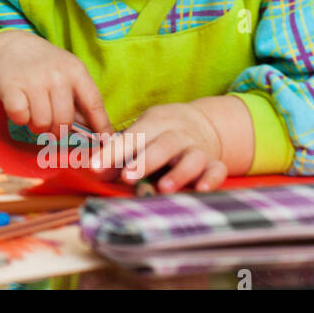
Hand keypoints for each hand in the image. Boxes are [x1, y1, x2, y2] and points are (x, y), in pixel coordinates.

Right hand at [0, 30, 112, 137]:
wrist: (12, 45)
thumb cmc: (44, 65)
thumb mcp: (66, 72)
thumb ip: (78, 99)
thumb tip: (94, 132)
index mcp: (75, 71)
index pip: (94, 104)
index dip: (101, 126)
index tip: (105, 141)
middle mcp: (56, 75)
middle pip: (64, 121)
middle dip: (58, 131)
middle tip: (51, 126)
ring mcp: (33, 80)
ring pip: (42, 123)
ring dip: (37, 126)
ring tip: (34, 115)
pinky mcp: (10, 85)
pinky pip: (20, 117)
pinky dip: (20, 119)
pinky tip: (21, 108)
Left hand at [89, 102, 225, 192]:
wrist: (203, 123)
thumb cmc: (161, 134)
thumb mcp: (141, 135)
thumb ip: (120, 155)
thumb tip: (96, 173)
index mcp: (155, 123)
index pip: (133, 136)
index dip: (114, 152)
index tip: (96, 167)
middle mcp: (178, 134)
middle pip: (164, 144)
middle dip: (145, 161)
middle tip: (128, 176)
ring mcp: (198, 148)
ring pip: (191, 158)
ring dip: (178, 173)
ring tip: (163, 188)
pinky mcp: (215, 162)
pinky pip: (217, 169)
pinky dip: (211, 179)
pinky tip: (200, 189)